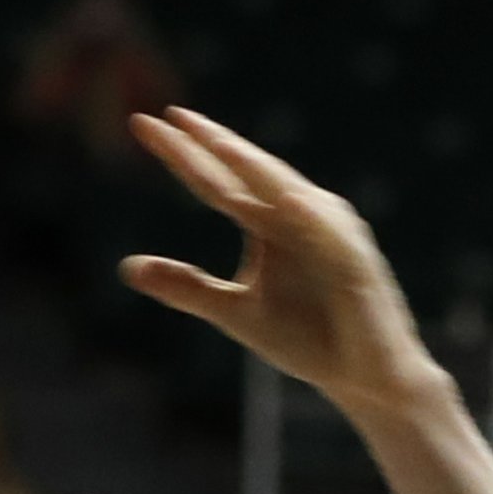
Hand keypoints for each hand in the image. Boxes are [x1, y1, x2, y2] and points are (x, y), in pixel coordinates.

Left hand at [121, 109, 443, 418]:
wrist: (366, 379)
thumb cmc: (308, 340)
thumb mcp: (235, 313)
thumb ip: (187, 287)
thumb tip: (126, 267)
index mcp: (268, 223)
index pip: (217, 182)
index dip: (182, 154)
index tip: (140, 124)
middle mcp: (300, 216)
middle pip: (248, 172)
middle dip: (211, 143)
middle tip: (168, 114)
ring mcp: (332, 235)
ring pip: (289, 192)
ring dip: (256, 166)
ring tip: (220, 144)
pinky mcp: (359, 265)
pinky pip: (333, 236)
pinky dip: (312, 217)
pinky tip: (288, 201)